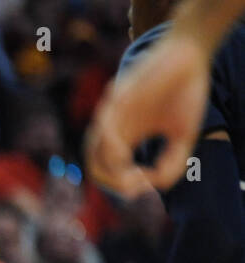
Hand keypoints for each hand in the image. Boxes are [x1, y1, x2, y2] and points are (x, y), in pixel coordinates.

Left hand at [85, 30, 210, 195]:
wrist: (189, 55)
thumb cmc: (185, 92)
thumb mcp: (183, 137)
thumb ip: (172, 164)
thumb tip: (156, 184)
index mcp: (126, 139)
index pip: (110, 172)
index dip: (124, 186)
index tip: (149, 182)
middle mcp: (115, 129)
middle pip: (95, 168)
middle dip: (113, 183)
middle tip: (137, 183)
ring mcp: (113, 115)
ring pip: (93, 151)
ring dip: (108, 169)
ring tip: (132, 173)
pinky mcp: (118, 99)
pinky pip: (104, 128)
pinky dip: (109, 146)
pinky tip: (122, 155)